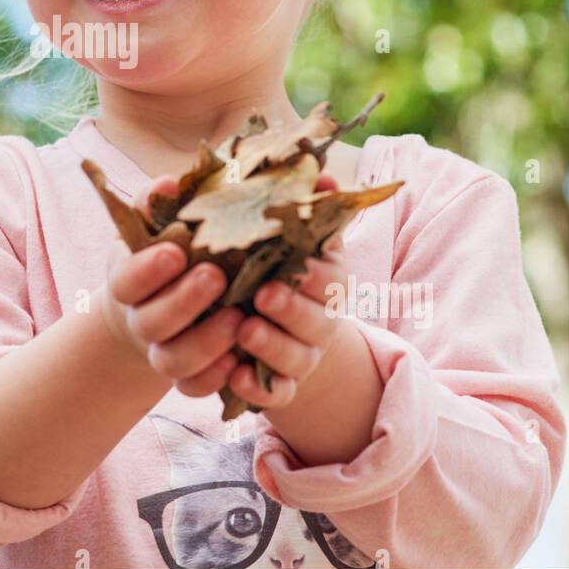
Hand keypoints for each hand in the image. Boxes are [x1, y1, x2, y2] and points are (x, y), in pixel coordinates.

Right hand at [98, 175, 246, 397]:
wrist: (164, 302)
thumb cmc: (168, 250)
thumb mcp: (157, 222)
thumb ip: (157, 200)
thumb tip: (167, 184)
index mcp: (129, 281)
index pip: (125, 280)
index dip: (147, 270)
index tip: (176, 251)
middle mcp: (142, 320)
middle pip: (151, 322)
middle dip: (183, 302)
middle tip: (216, 277)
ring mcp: (163, 351)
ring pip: (172, 361)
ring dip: (205, 343)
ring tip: (238, 318)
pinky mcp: (189, 376)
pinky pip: (195, 389)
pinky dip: (216, 379)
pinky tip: (241, 362)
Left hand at [224, 178, 349, 411]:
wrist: (248, 312)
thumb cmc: (261, 257)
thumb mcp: (273, 226)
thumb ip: (293, 201)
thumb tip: (324, 173)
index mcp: (320, 277)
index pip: (333, 277)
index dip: (318, 273)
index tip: (298, 264)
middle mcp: (316, 318)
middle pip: (318, 321)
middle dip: (293, 310)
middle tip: (263, 296)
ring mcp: (298, 354)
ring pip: (296, 359)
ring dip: (272, 346)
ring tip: (243, 329)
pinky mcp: (275, 384)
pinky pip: (274, 395)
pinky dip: (257, 388)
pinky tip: (235, 374)